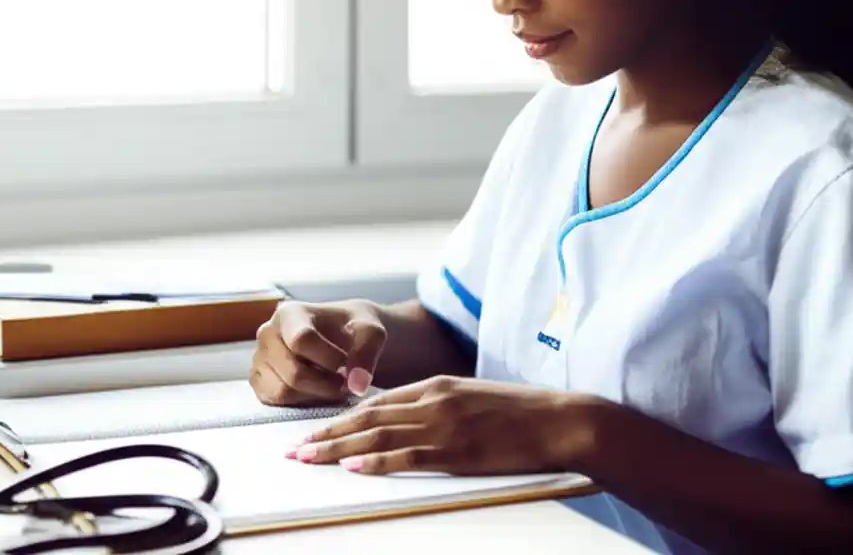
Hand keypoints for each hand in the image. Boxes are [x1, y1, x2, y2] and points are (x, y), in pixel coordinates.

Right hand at [250, 299, 387, 405]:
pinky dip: (301, 403)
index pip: (302, 341)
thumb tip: (357, 385)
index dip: (330, 360)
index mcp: (289, 313)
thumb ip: (367, 352)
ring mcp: (259, 359)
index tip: (348, 364)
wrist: (347, 339)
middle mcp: (267, 334)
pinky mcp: (260, 381)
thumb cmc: (356, 330)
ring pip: (283, 391)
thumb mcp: (372, 332)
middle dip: (326, 385)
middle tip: (345, 382)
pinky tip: (318, 392)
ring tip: (334, 385)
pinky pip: (275, 402)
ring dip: (315, 395)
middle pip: (293, 372)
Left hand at [286, 375, 600, 474]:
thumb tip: (404, 418)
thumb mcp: (471, 396)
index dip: (342, 417)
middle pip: (367, 418)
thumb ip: (436, 403)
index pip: (376, 402)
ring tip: (309, 458)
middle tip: (295, 448)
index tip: (315, 429)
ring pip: (378, 436)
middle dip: (326, 433)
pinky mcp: (457, 451)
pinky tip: (353, 467)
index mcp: (436, 385)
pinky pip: (408, 457)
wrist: (557, 420)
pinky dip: (377, 463)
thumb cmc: (520, 411)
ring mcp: (443, 426)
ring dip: (338, 448)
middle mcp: (433, 401)